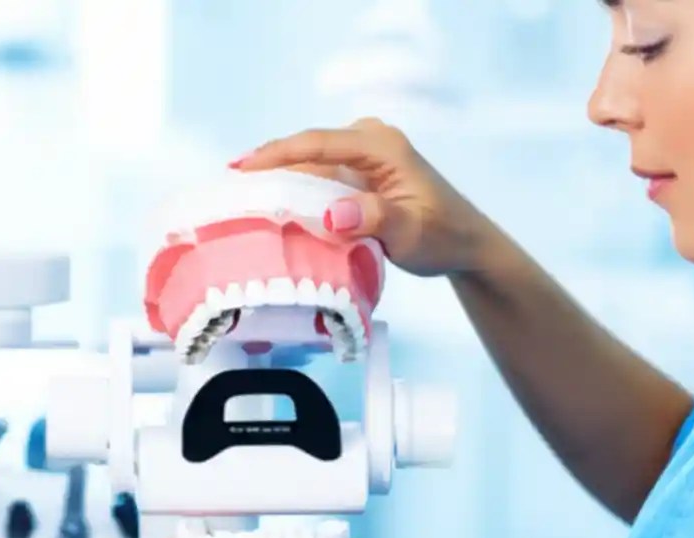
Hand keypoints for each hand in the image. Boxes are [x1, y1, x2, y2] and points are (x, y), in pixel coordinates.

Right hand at [229, 117, 508, 278]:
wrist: (466, 243)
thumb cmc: (443, 236)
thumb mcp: (411, 233)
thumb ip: (374, 219)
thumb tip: (333, 212)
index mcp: (381, 145)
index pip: (318, 143)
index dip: (276, 154)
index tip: (240, 169)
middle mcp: (370, 139)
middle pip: (307, 148)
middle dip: (268, 165)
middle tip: (227, 186)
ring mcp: (363, 154)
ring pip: (310, 162)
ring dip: (279, 178)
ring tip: (238, 196)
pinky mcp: (359, 171)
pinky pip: (320, 175)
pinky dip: (296, 188)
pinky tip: (270, 203)